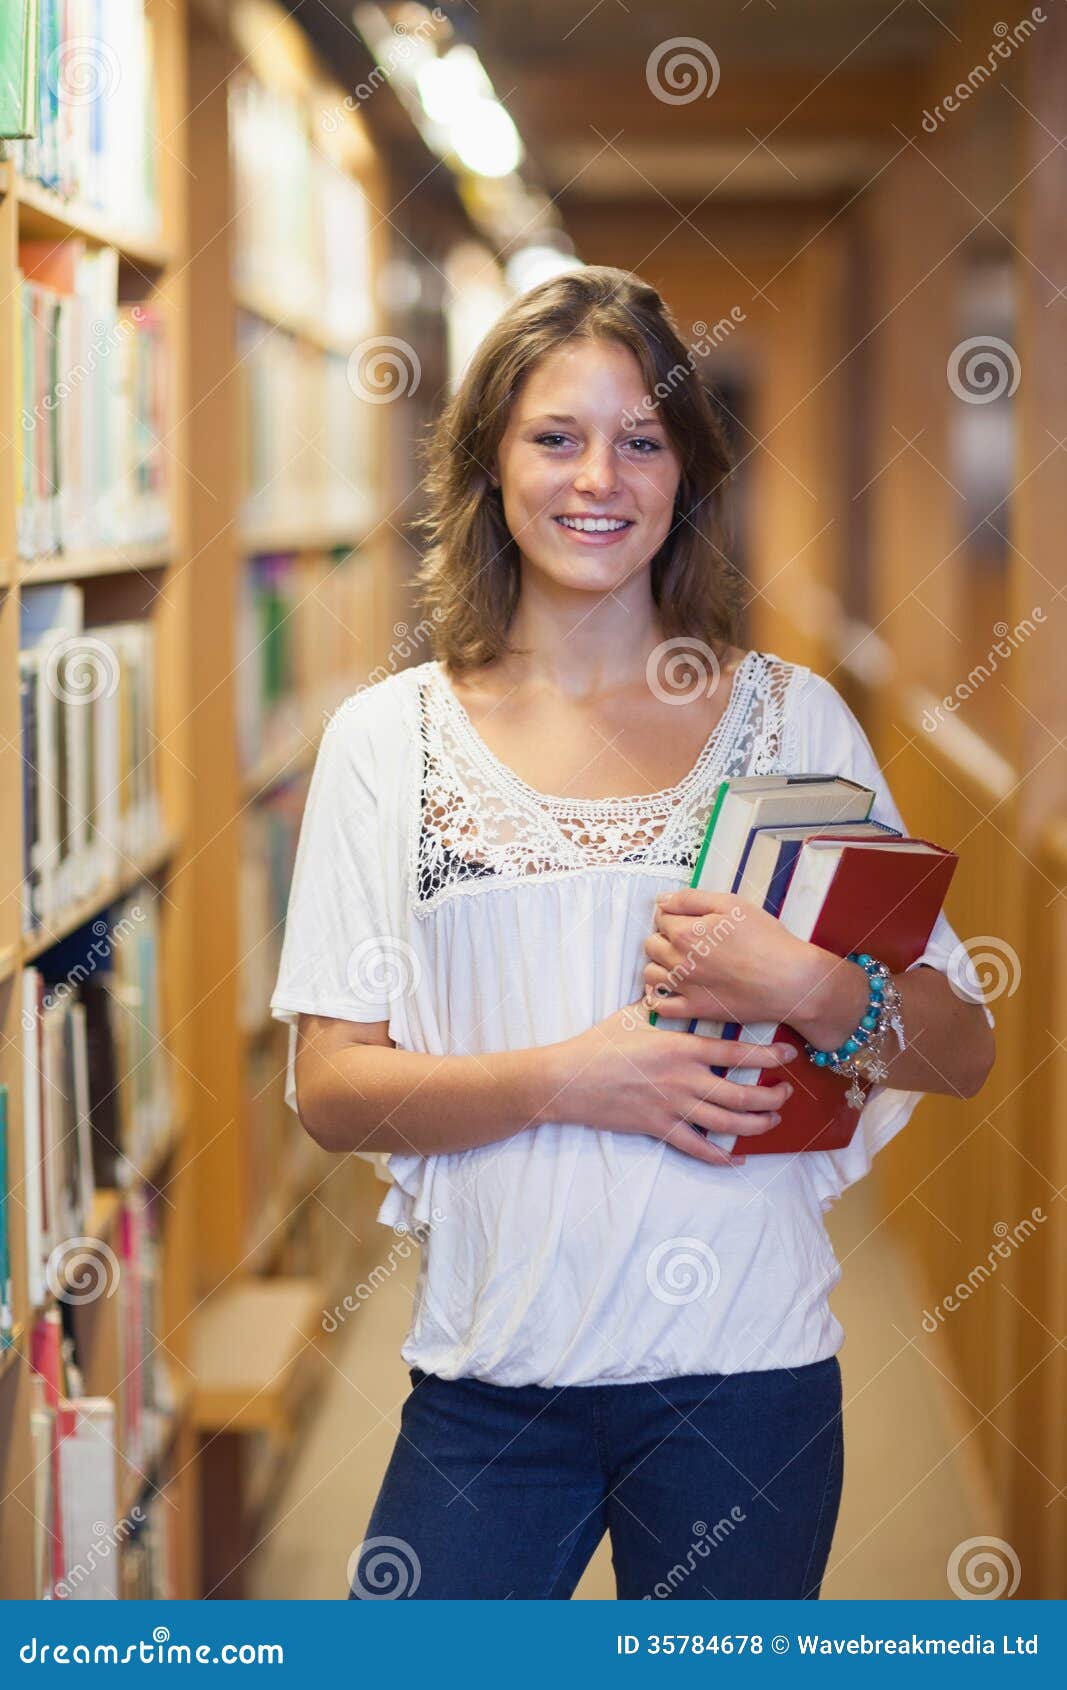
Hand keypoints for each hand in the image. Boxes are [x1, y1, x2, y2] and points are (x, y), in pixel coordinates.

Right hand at [552, 996, 800, 1167]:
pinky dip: (721, 1156)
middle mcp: (685, 1079)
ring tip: (772, 1119)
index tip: (789, 1055)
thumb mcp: (634, 1016)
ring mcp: (673, 1107)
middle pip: (742, 1093)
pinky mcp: (660, 1129)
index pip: (737, 1054)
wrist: (569, 1079)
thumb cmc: (600, 1043)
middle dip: (772, 1096)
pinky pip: (698, 1148)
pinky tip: (737, 1158)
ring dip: (757, 1123)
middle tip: (785, 1093)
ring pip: (728, 1122)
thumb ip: (664, 1008)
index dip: (769, 1056)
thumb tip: (679, 992)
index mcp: (682, 1048)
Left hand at [642, 888, 818, 1027]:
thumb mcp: (731, 904)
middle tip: (687, 939)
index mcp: (686, 932)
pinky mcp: (694, 1009)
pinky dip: (658, 997)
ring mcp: (685, 987)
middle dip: (663, 937)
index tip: (689, 919)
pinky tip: (670, 989)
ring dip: (659, 965)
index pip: (661, 917)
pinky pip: (660, 1006)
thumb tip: (661, 900)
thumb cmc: (766, 939)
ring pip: (650, 974)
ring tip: (678, 962)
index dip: (673, 914)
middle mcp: (679, 960)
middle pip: (651, 944)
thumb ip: (691, 899)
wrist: (789, 980)